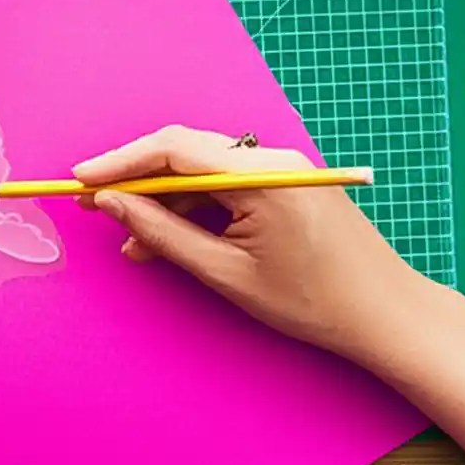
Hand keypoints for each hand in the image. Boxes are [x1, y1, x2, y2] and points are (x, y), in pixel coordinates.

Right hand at [73, 125, 435, 361]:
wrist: (385, 315)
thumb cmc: (313, 302)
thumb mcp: (225, 272)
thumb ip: (163, 233)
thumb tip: (112, 204)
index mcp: (261, 175)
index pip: (174, 150)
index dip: (119, 162)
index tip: (79, 180)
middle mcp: (271, 158)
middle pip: (184, 154)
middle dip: (135, 180)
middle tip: (91, 205)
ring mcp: (281, 168)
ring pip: (202, 172)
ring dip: (164, 202)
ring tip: (132, 242)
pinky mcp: (285, 183)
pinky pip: (226, 186)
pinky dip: (194, 210)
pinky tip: (170, 240)